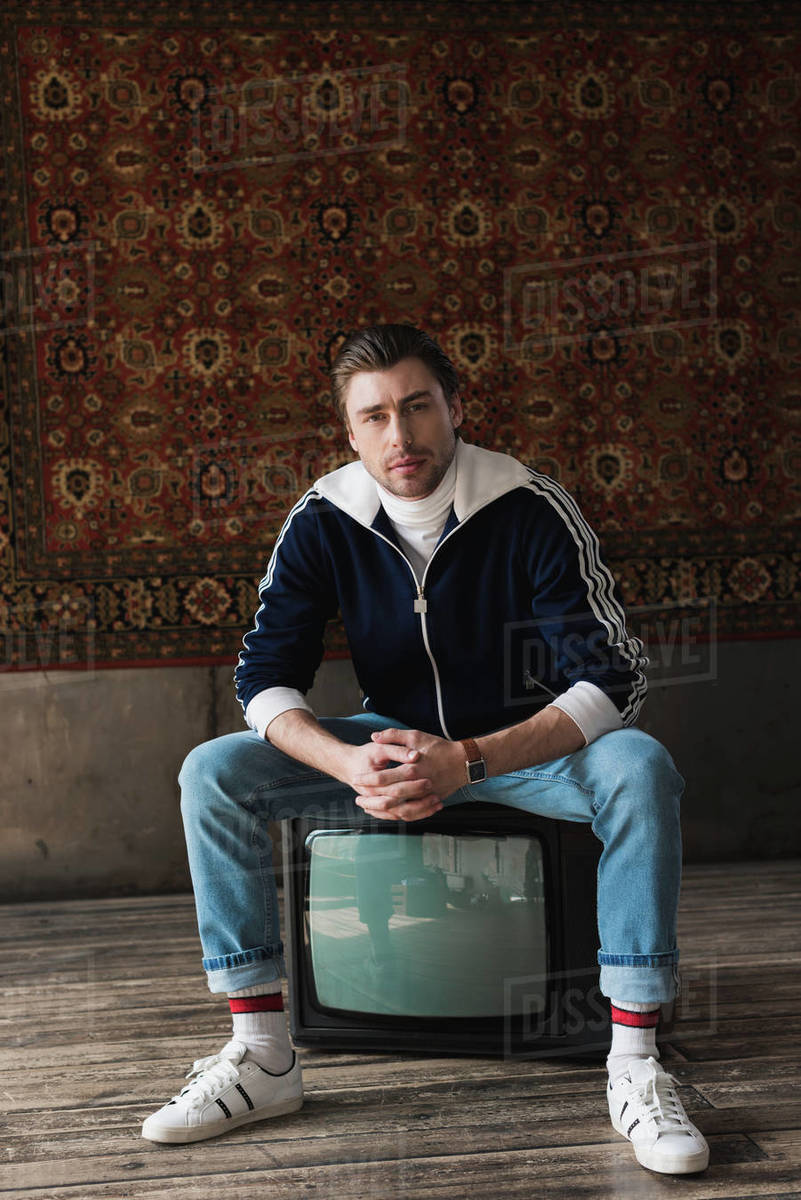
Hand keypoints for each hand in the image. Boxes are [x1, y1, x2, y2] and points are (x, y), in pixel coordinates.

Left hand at [350, 727, 465, 822]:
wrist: (463, 762)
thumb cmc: (439, 747)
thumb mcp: (416, 735)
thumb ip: (394, 735)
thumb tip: (375, 736)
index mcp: (412, 768)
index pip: (384, 778)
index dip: (368, 780)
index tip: (356, 779)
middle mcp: (418, 785)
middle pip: (389, 797)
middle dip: (371, 799)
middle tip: (358, 799)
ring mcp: (425, 796)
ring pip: (400, 810)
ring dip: (382, 811)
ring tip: (368, 809)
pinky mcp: (430, 802)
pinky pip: (412, 814)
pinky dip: (397, 816)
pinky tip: (388, 813)